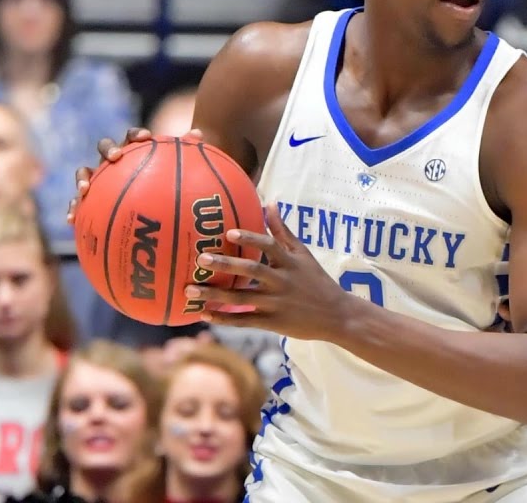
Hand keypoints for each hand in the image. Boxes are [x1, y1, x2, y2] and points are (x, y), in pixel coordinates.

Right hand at [65, 127, 200, 224]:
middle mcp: (112, 163)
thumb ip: (184, 156)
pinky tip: (71, 221)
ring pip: (84, 173)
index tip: (146, 137)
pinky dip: (73, 210)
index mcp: (132, 152)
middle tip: (116, 157)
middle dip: (108, 150)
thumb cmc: (160, 186)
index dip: (136, 135)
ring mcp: (98, 180)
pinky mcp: (88, 200)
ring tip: (84, 189)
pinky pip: (78, 204)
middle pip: (105, 149)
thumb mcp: (175, 174)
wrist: (142, 204)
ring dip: (82, 178)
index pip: (132, 137)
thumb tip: (199, 134)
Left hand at [184, 203, 355, 341]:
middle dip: (225, 264)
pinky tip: (203, 314)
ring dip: (214, 295)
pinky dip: (223, 318)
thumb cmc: (317, 281)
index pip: (269, 247)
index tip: (229, 232)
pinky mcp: (272, 323)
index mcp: (290, 263)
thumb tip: (270, 203)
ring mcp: (276, 303)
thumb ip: (283, 231)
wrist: (337, 316)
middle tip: (200, 258)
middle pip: (251, 271)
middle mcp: (282, 282)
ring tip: (189, 290)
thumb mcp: (303, 255)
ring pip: (241, 298)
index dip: (250, 239)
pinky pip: (244, 320)